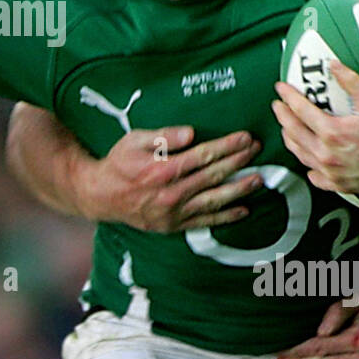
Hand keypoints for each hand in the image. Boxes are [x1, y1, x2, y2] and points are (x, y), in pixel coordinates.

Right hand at [80, 126, 262, 232]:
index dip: (227, 146)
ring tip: (258, 179)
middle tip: (257, 150)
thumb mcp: (134, 141)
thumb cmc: (118, 163)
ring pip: (214, 200)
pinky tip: (242, 210)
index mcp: (163, 170)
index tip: (245, 137)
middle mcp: (171, 193)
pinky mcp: (173, 226)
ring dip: (239, 189)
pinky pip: (204, 221)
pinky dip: (225, 217)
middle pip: (213, 175)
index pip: (203, 155)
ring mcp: (174, 212)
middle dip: (238, 161)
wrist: (100, 195)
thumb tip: (191, 133)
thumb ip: (163, 137)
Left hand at [272, 60, 358, 193]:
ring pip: (300, 154)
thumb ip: (350, 82)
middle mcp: (327, 155)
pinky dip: (308, 164)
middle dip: (283, 116)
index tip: (281, 89)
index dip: (288, 97)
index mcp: (333, 133)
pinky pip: (314, 175)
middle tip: (279, 106)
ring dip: (290, 138)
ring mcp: (331, 173)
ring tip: (287, 127)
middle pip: (293, 133)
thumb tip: (334, 65)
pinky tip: (308, 156)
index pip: (300, 111)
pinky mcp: (339, 186)